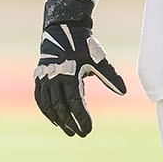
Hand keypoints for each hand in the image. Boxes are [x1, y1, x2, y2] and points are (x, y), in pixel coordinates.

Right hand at [34, 0, 125, 136]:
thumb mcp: (98, 58)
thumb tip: (123, 92)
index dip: (81, 118)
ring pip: (49, 105)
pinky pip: (40, 99)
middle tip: (81, 134)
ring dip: (58, 120)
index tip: (88, 130)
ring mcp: (44, 78)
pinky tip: (56, 120)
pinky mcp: (39, 77)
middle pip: (61, 108)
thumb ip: (109, 76)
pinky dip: (47, 111)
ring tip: (69, 131)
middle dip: (70, 123)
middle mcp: (54, 77)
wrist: (63, 27)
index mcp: (69, 73)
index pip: (75, 103)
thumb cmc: (84, 44)